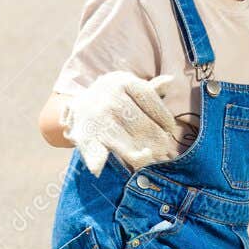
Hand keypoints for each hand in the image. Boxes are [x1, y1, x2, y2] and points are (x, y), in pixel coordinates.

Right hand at [62, 71, 182, 175]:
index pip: (150, 101)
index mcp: (123, 82)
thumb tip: (171, 80)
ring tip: (150, 158)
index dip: (163, 118)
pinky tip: (101, 168)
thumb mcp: (128, 88)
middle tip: (164, 149)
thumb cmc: (113, 97)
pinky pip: (95, 151)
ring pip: (125, 141)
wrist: (78, 105)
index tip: (170, 130)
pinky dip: (96, 160)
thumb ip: (150, 88)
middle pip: (141, 124)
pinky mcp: (85, 135)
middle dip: (156, 139)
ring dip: (140, 155)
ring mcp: (97, 117)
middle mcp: (109, 97)